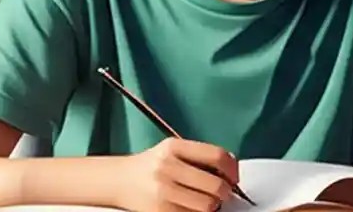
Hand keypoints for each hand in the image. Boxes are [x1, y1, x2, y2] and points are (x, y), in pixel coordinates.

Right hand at [117, 137, 240, 211]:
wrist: (119, 180)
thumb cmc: (150, 166)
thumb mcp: (172, 151)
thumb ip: (199, 157)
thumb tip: (232, 172)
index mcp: (174, 147)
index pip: (218, 156)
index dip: (232, 170)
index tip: (233, 177)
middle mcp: (168, 167)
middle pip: (217, 185)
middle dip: (225, 193)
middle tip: (221, 194)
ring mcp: (164, 190)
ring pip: (208, 206)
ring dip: (211, 206)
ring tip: (203, 201)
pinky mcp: (161, 211)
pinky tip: (189, 207)